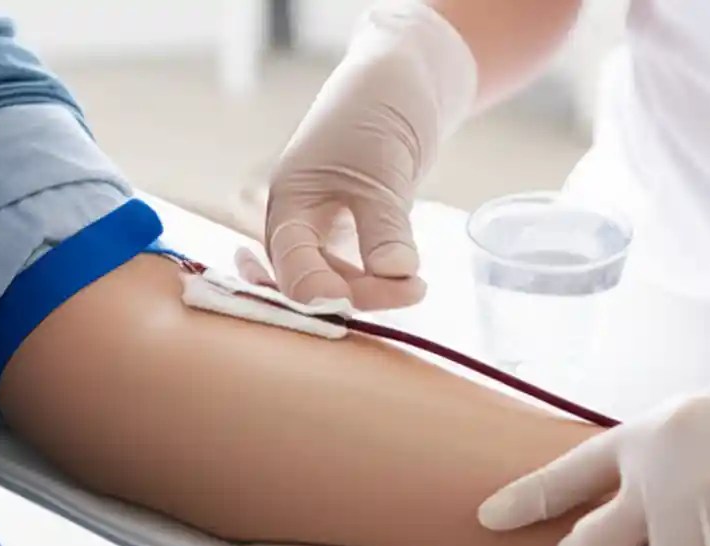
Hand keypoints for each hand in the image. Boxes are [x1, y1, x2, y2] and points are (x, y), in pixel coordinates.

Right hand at [259, 2, 474, 309]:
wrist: (404, 81)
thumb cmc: (375, 111)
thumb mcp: (379, 170)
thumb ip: (383, 226)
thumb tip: (393, 275)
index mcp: (289, 203)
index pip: (289, 262)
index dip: (311, 289)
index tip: (344, 301)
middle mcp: (301, 224)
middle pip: (315, 282)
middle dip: (357, 295)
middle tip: (413, 290)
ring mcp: (328, 230)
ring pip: (341, 281)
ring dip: (376, 291)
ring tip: (419, 286)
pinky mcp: (359, 232)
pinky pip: (362, 270)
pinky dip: (384, 280)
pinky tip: (409, 283)